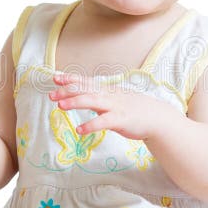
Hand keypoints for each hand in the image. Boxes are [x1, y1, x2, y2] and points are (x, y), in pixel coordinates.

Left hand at [48, 73, 176, 141]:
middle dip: (67, 91)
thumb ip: (97, 97)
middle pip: (85, 89)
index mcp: (106, 90)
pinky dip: (90, 125)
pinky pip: (103, 122)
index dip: (70, 79)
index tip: (55, 78)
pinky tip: (79, 130)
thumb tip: (79, 96)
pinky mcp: (121, 120)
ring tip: (60, 106)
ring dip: (75, 102)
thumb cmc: (133, 109)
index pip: (85, 81)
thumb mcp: (113, 99)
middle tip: (51, 95)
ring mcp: (115, 106)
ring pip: (92, 101)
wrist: (156, 118)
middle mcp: (108, 95)